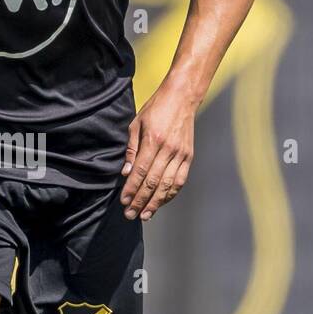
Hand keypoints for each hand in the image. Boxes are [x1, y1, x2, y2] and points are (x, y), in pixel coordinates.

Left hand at [120, 84, 195, 220]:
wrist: (182, 98)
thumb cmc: (156, 109)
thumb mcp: (136, 124)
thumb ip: (131, 149)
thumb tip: (126, 173)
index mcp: (153, 140)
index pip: (140, 172)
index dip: (131, 189)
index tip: (123, 201)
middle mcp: (168, 150)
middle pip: (153, 182)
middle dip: (141, 201)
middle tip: (130, 215)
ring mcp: (181, 154)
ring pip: (167, 185)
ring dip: (156, 202)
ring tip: (145, 215)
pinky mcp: (189, 157)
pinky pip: (179, 180)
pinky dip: (170, 194)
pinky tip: (161, 202)